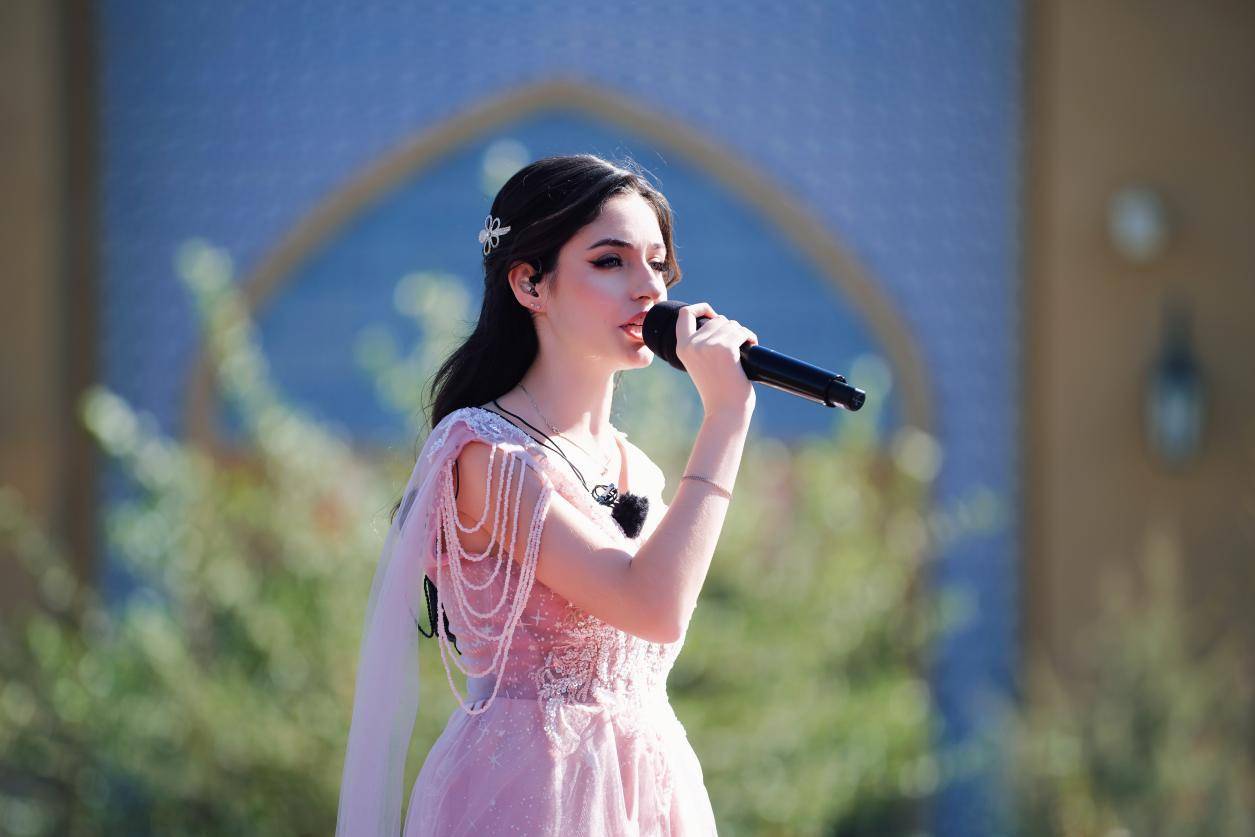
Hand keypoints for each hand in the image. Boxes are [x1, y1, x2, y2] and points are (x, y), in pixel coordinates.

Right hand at [674, 302, 758, 416]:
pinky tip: (752, 345)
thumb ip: (702, 344)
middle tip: (737, 345)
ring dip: (741, 334)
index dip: (700, 308)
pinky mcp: (726, 349)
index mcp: (682, 347)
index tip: (712, 315)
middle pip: (717, 320)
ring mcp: (709, 345)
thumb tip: (720, 322)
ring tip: (744, 349)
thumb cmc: (717, 391)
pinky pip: (741, 332)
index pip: (685, 314)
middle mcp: (693, 344)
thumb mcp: (701, 364)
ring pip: (731, 325)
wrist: (725, 411)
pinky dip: (749, 336)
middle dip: (730, 329)